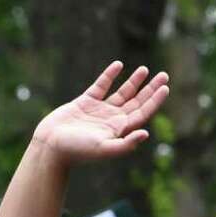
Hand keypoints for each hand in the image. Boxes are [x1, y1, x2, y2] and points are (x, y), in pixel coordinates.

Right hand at [30, 62, 169, 165]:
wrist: (50, 146)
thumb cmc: (76, 151)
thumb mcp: (103, 149)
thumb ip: (125, 144)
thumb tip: (146, 133)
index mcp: (119, 130)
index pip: (142, 113)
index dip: (155, 101)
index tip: (165, 87)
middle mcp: (112, 120)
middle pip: (137, 102)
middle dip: (150, 89)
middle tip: (164, 75)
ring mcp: (99, 110)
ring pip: (121, 93)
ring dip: (134, 81)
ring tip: (145, 69)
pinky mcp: (85, 102)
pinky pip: (101, 86)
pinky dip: (109, 75)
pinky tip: (118, 65)